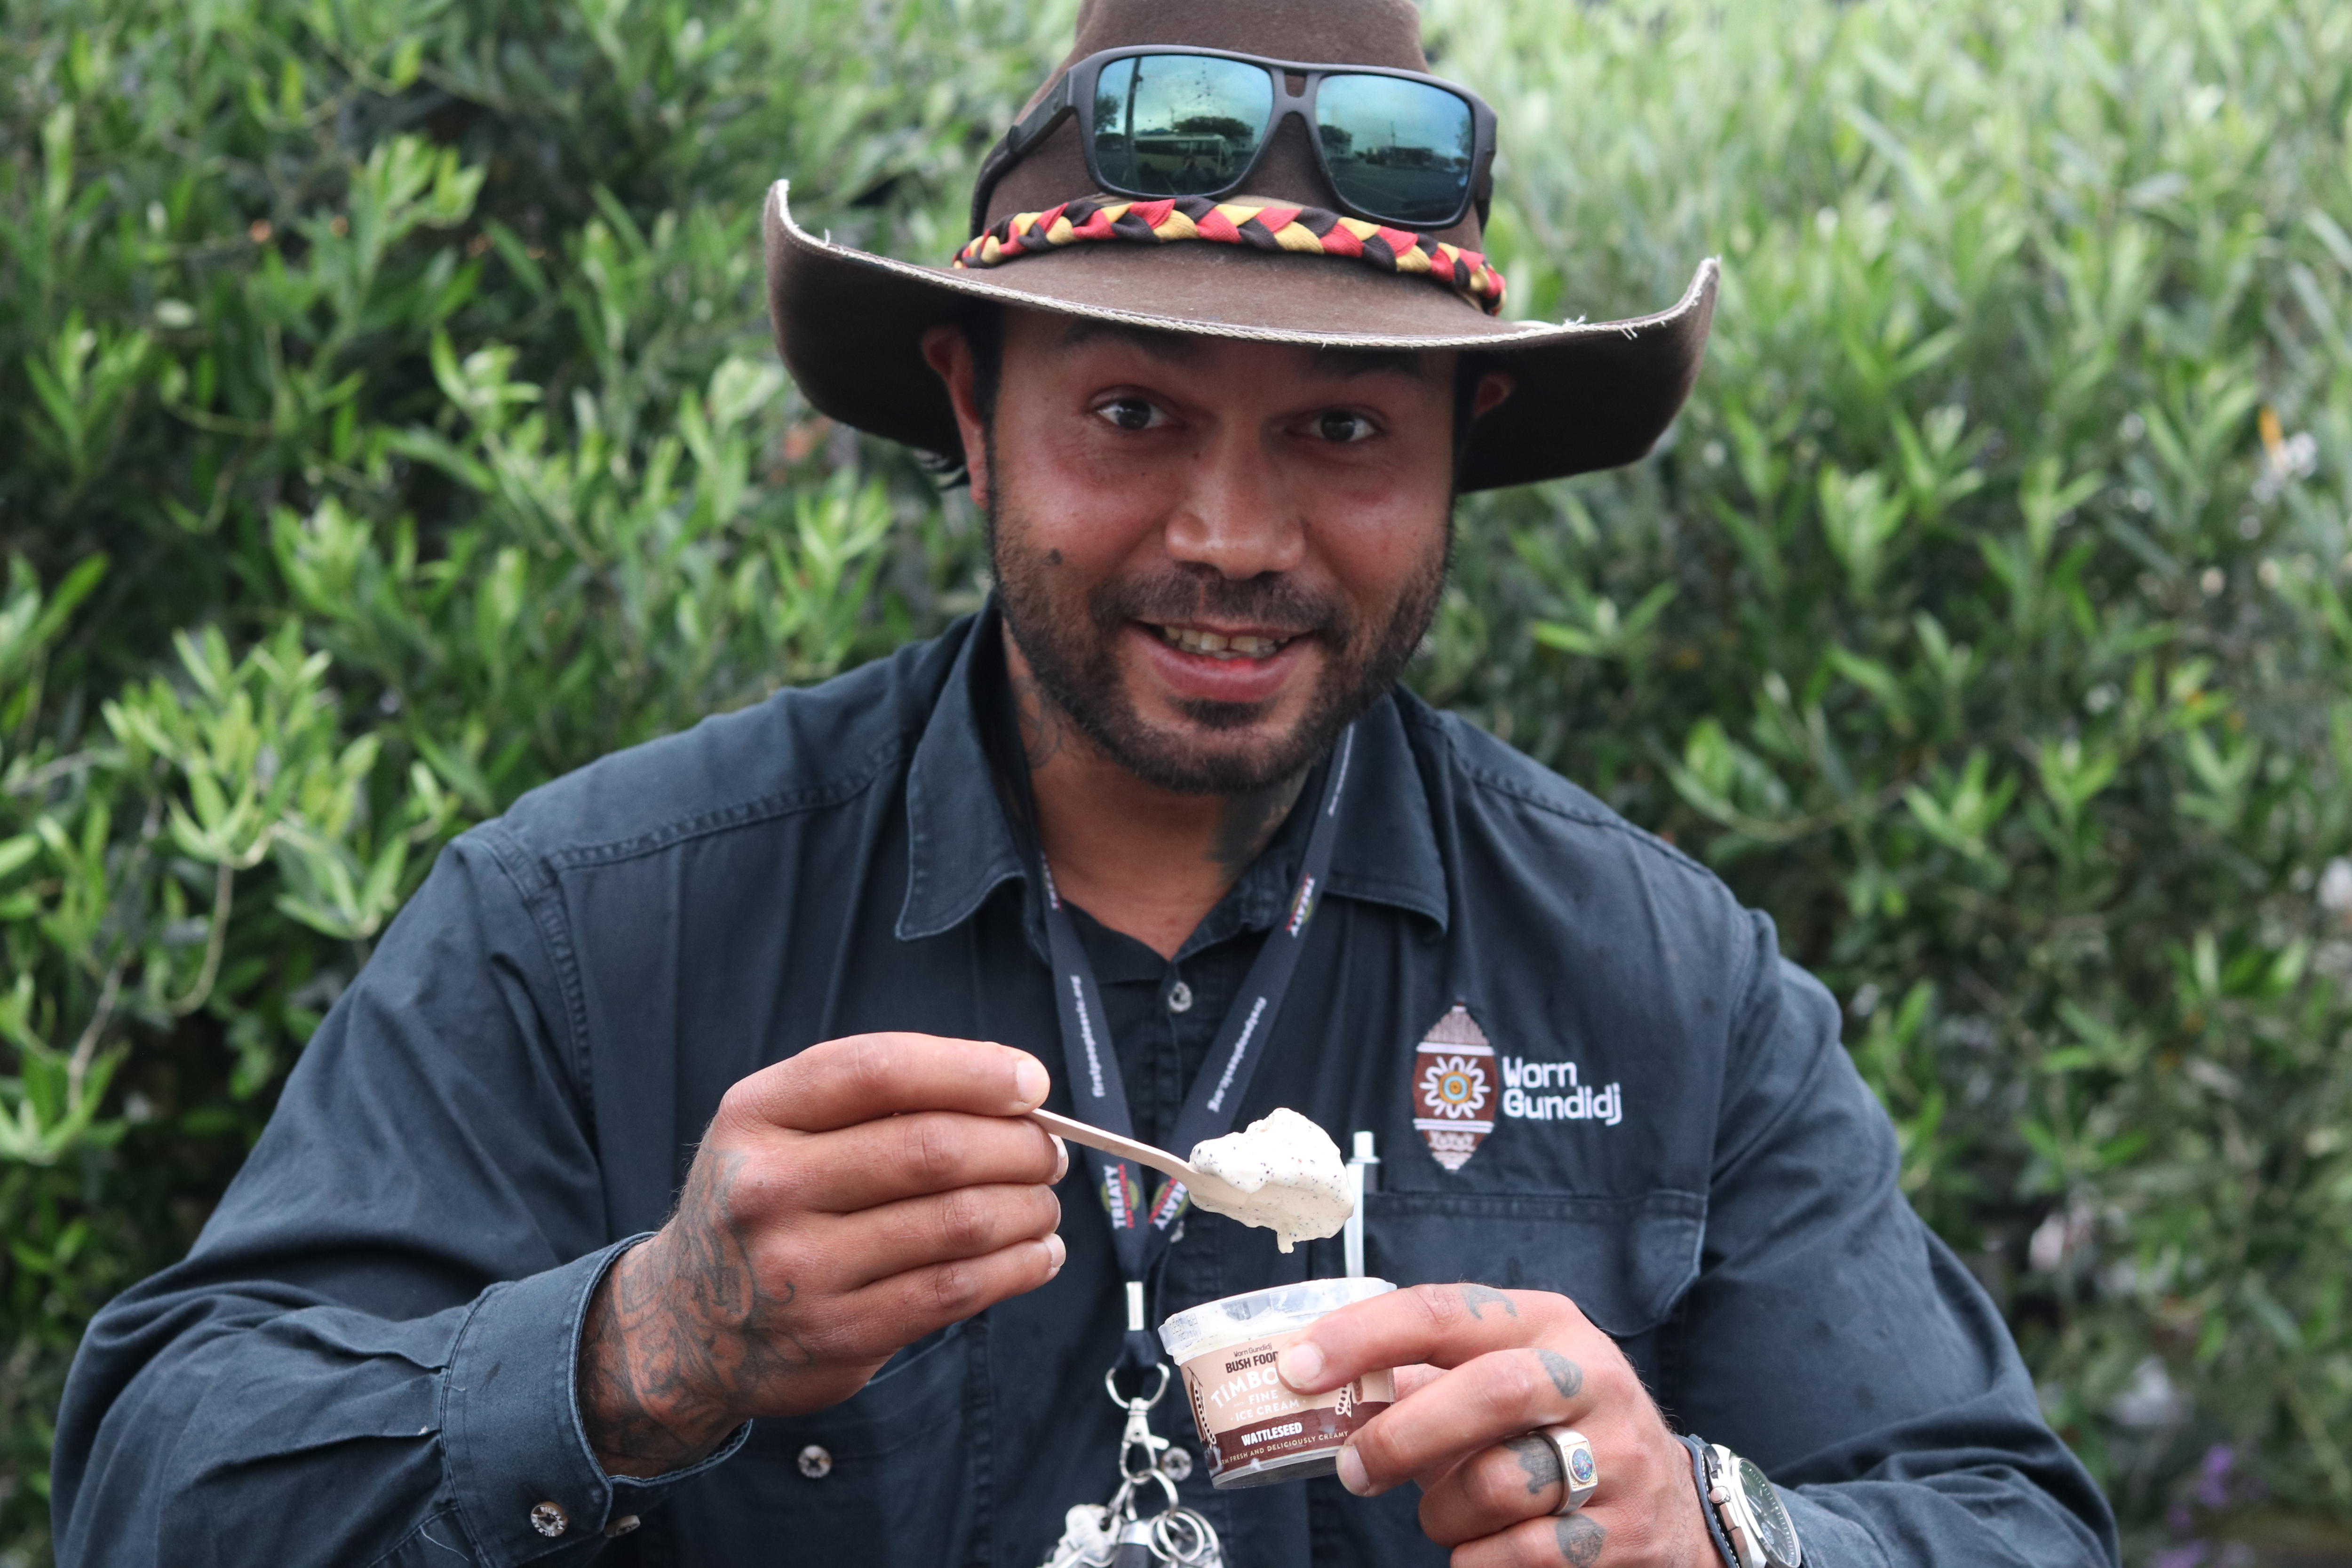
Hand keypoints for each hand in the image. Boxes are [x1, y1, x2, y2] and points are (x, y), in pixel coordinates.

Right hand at [577, 1034, 1066, 1475]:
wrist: (686, 1325)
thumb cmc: (765, 1203)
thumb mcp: (782, 1126)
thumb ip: (878, 1099)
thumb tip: (1014, 1095)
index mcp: (758, 1114)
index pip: (880, 1069)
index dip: (972, 1070)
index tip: (1032, 1083)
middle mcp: (768, 1187)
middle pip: (932, 1149)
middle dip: (1017, 1145)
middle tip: (1048, 1150)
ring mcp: (800, 1269)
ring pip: (956, 1223)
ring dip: (1027, 1208)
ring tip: (1044, 1201)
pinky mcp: (836, 1336)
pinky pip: (954, 1292)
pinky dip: (1017, 1267)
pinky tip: (1038, 1254)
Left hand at [1276, 1284, 1713, 1567]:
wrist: (1671, 1506)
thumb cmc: (1553, 1431)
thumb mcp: (1502, 1377)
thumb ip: (1422, 1373)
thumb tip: (1315, 1379)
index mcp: (1547, 1324)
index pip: (1444, 1312)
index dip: (1365, 1337)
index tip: (1301, 1366)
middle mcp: (1590, 1379)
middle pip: (1486, 1393)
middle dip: (1401, 1436)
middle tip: (1354, 1471)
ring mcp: (1617, 1456)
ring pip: (1497, 1483)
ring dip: (1442, 1512)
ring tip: (1440, 1515)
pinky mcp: (1623, 1532)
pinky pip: (1520, 1553)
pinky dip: (1476, 1559)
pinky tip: (1477, 1549)